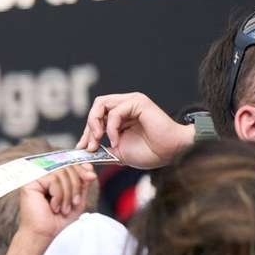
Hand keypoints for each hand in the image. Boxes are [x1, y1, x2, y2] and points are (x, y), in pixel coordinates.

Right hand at [17, 170, 91, 239]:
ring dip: (67, 193)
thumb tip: (89, 167)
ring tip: (64, 208)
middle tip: (75, 202)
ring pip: (61, 173)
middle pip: (67, 167)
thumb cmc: (57, 220)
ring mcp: (35, 177)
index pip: (68, 164)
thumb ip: (82, 183)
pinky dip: (58, 195)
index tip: (91, 177)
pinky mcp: (30, 182)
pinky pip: (52, 179)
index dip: (81, 168)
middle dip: (76, 185)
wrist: (44, 234)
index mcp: (53, 177)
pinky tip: (53, 206)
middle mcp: (43, 174)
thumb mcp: (77, 199)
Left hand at [76, 92, 193, 168]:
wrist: (171, 153)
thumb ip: (103, 149)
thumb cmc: (151, 152)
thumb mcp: (119, 152)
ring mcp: (132, 101)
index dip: (87, 131)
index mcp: (122, 114)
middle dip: (89, 127)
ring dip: (95, 124)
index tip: (83, 147)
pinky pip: (114, 112)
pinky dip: (110, 128)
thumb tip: (85, 151)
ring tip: (99, 141)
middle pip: (96, 107)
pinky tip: (115, 141)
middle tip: (90, 145)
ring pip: (101, 104)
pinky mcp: (138, 102)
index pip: (97, 115)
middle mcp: (126, 104)